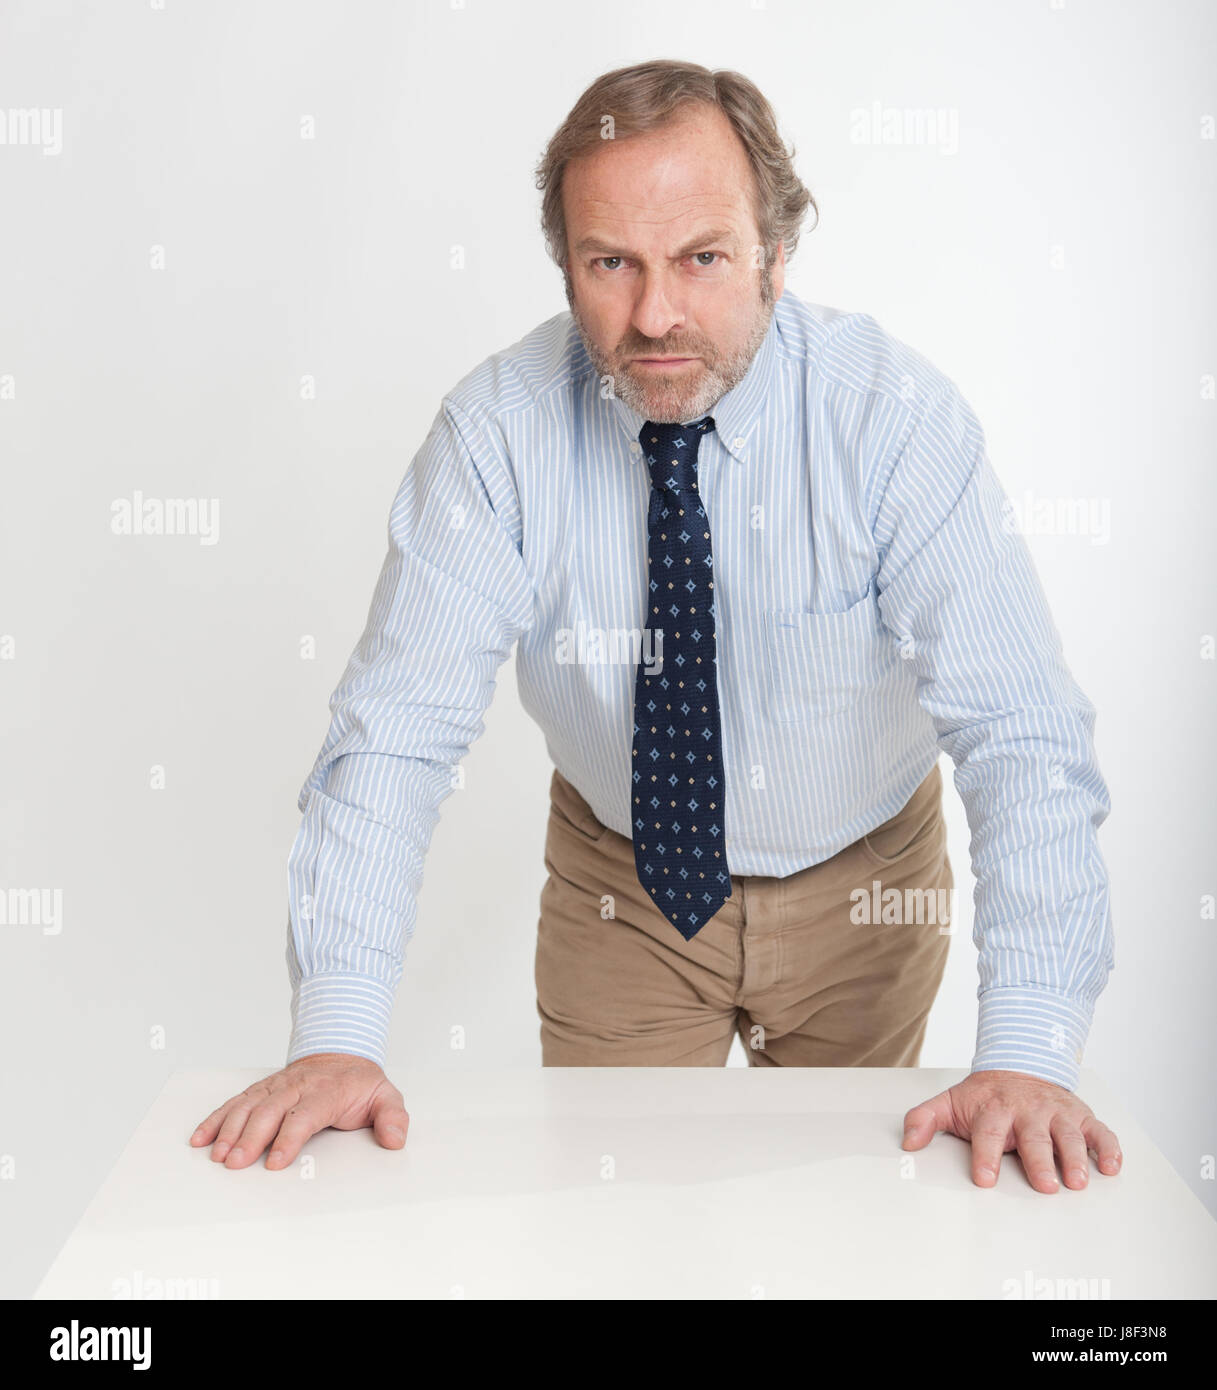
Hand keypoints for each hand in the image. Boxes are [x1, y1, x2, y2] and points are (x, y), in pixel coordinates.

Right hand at [189, 1052, 408, 1170]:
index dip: (289, 1138)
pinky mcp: (262, 1090)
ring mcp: (276, 1087)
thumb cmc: (360, 1083)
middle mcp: (297, 1087)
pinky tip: (201, 1137)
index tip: (275, 1162)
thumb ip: (393, 1118)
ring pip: (248, 1106)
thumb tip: (395, 1139)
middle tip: (234, 1163)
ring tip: (217, 1155)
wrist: (342, 1053)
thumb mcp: (386, 1096)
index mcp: (327, 1091)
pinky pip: (235, 1102)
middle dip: (250, 1138)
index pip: (305, 1115)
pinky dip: (216, 1118)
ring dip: (229, 1130)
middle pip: (269, 1111)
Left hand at [901, 1068, 1122, 1191]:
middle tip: (1045, 1185)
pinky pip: (1100, 1131)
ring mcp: (1057, 1113)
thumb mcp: (951, 1101)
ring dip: (1075, 1158)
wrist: (1020, 1064)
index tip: (984, 1178)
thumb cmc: (986, 1095)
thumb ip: (925, 1119)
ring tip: (1078, 1181)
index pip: (988, 1134)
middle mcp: (1028, 1111)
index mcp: (994, 1109)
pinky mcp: (1081, 1116)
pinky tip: (1111, 1166)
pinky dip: (1109, 1148)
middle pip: (1033, 1138)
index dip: (985, 1156)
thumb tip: (907, 1141)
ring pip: (1069, 1135)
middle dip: (1039, 1162)